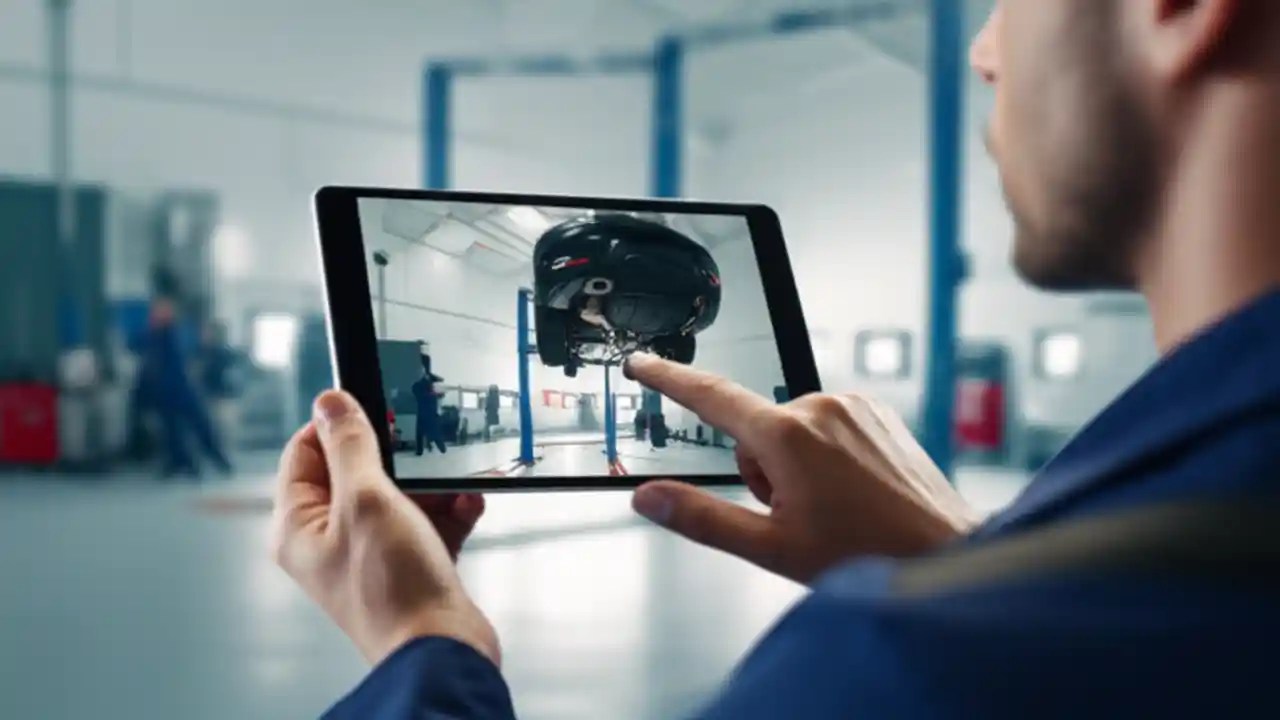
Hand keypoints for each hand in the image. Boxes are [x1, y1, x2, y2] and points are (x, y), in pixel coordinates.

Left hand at [270, 390, 498, 666]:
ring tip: (455, 481)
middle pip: (356, 469)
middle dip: (399, 457)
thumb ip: (347, 444)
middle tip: (424, 447)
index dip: (337, 426)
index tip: (375, 411)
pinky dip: (449, 508)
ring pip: (398, 493)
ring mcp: (368, 552)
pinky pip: (426, 518)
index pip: (304, 452)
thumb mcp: (367, 498)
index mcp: (297, 524)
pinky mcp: (407, 563)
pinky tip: (468, 503)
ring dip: (432, 483)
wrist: (442, 649)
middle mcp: (327, 538)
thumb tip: (329, 400)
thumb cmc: (393, 587)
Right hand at [624, 353, 981, 584]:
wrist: (945, 554)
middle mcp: (821, 407)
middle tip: (796, 514)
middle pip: (754, 429)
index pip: (711, 396)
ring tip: (832, 507)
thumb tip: (649, 498)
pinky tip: (853, 490)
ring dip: (795, 463)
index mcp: (788, 436)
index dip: (669, 378)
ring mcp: (854, 406)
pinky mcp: (878, 411)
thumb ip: (702, 518)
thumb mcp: (771, 548)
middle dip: (761, 469)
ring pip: (791, 429)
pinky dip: (827, 454)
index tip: (643, 363)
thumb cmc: (868, 556)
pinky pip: (827, 425)